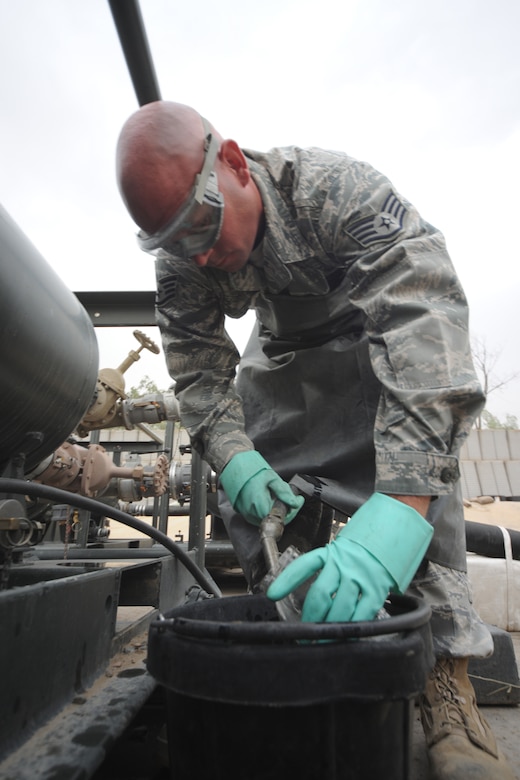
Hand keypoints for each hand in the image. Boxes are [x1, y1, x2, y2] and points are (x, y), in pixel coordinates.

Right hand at [220, 451, 303, 525]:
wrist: (235, 469)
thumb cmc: (252, 472)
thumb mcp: (272, 478)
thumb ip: (284, 492)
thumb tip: (295, 503)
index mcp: (259, 504)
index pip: (281, 517)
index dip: (293, 511)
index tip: (299, 501)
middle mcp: (252, 513)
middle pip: (275, 519)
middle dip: (287, 510)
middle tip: (293, 498)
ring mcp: (247, 515)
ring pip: (269, 519)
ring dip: (277, 511)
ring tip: (280, 497)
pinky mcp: (245, 515)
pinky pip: (261, 518)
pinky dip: (268, 511)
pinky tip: (271, 500)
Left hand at [267, 492, 432, 621]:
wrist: (397, 530)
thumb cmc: (366, 544)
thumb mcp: (342, 548)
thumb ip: (329, 567)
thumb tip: (315, 596)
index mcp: (331, 552)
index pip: (303, 566)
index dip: (286, 581)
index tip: (272, 595)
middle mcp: (343, 564)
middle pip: (320, 595)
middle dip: (310, 618)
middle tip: (304, 635)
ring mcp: (361, 577)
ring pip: (340, 608)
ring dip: (330, 628)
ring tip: (322, 641)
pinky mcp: (377, 589)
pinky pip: (363, 613)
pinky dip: (354, 627)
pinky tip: (347, 635)